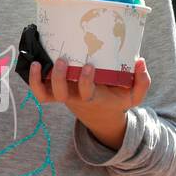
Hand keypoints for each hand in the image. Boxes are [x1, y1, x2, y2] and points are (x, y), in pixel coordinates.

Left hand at [26, 56, 150, 140]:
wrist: (100, 115)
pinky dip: (33, 80)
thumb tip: (141, 61)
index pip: (86, 93)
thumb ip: (142, 82)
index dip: (85, 81)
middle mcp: (74, 98)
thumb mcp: (133, 96)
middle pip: (60, 94)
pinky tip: (34, 64)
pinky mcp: (54, 93)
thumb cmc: (116, 100)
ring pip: (45, 94)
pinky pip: (40, 92)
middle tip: (63, 60)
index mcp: (92, 98)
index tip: (90, 65)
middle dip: (59, 77)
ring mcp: (62, 96)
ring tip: (39, 62)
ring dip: (39, 80)